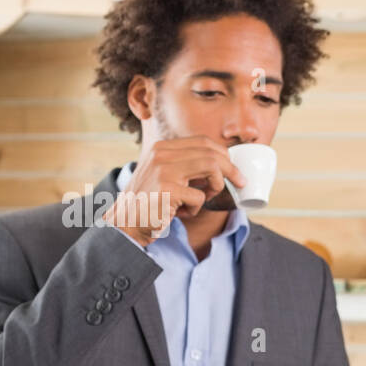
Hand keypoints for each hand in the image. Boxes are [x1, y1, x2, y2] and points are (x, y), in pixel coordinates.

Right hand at [110, 136, 245, 244]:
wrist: (125, 223)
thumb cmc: (150, 203)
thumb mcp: (165, 175)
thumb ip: (186, 166)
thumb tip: (224, 165)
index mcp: (162, 147)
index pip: (203, 141)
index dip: (224, 155)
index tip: (235, 170)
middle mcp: (161, 154)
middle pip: (212, 153)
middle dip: (232, 169)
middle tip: (241, 183)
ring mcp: (163, 170)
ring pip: (212, 168)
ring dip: (217, 186)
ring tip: (205, 197)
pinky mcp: (167, 190)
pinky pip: (199, 197)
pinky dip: (196, 209)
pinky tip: (181, 213)